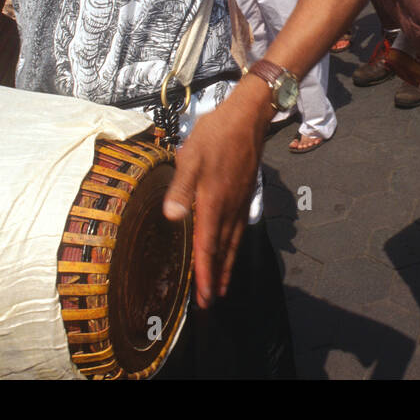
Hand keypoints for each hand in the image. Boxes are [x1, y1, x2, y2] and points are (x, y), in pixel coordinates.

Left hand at [163, 78, 270, 307]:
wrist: (246, 117)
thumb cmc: (215, 134)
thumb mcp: (190, 157)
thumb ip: (180, 188)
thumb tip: (172, 217)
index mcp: (214, 201)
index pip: (208, 245)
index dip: (204, 273)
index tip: (203, 296)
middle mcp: (229, 207)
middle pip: (222, 250)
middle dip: (215, 277)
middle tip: (210, 302)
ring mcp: (239, 202)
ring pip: (233, 242)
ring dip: (226, 266)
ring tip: (221, 286)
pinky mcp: (244, 194)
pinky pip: (239, 229)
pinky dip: (234, 247)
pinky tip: (231, 249)